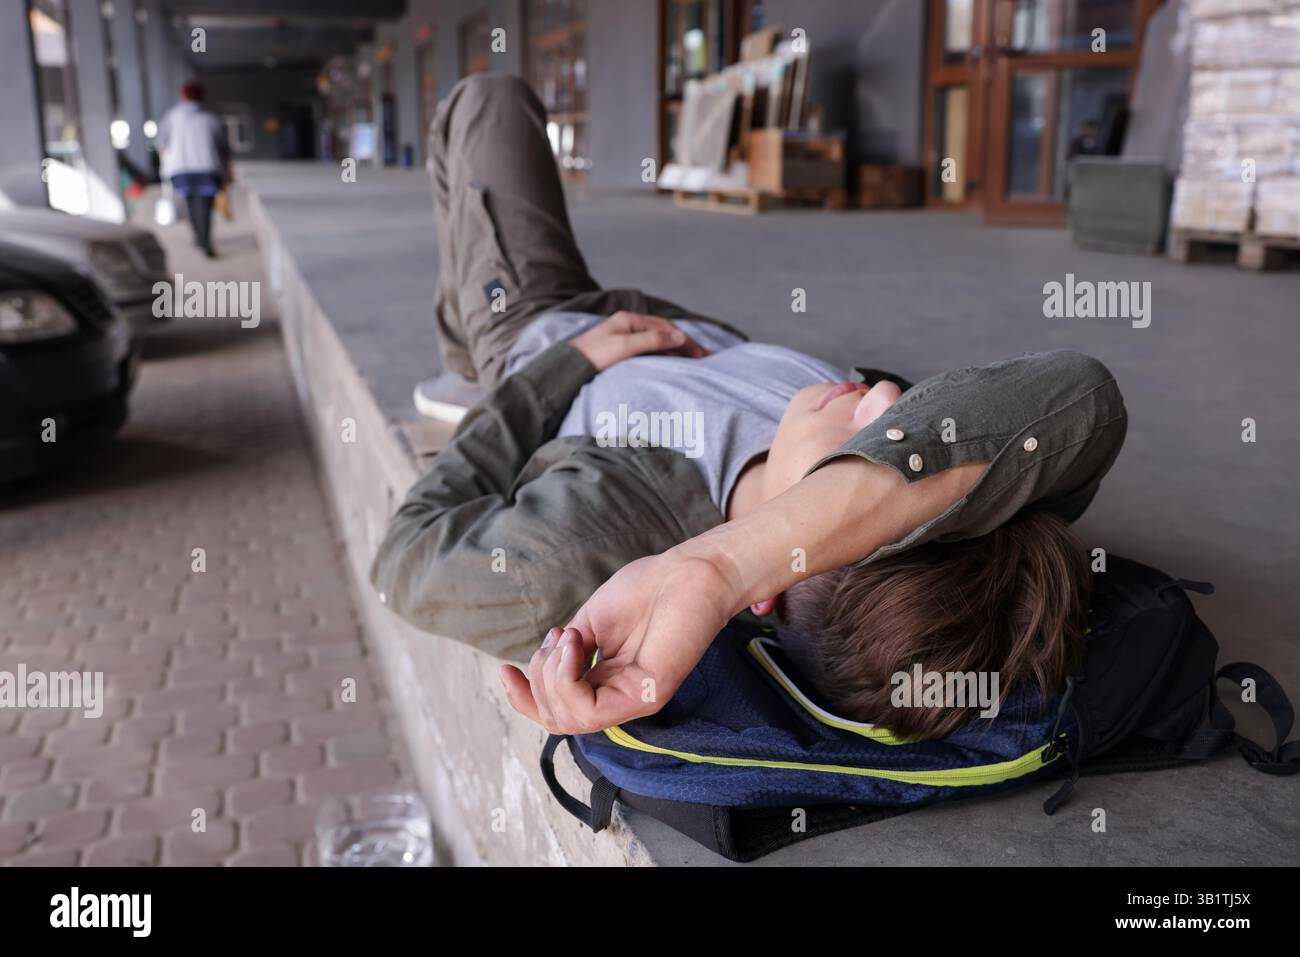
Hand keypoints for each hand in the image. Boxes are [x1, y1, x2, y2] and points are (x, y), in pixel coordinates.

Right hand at [500, 551, 738, 733]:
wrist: (686, 572)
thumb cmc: (647, 589)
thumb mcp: (589, 624)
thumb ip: (566, 653)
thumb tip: (542, 670)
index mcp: (605, 683)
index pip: (558, 712)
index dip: (524, 699)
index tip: (504, 671)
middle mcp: (618, 698)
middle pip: (556, 719)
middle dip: (538, 679)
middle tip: (558, 637)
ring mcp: (632, 700)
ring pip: (568, 720)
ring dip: (552, 675)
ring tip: (568, 637)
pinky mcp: (645, 697)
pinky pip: (590, 712)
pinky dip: (568, 677)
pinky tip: (576, 644)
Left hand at [569, 311, 707, 372]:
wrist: (565, 369)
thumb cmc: (592, 357)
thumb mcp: (623, 347)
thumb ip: (652, 340)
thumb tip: (680, 337)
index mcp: (629, 320)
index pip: (666, 327)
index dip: (685, 340)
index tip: (701, 355)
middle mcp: (627, 325)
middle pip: (664, 332)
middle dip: (685, 344)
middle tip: (704, 359)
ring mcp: (623, 337)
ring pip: (657, 341)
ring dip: (676, 350)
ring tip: (692, 363)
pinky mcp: (619, 350)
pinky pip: (648, 349)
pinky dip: (664, 355)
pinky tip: (671, 363)